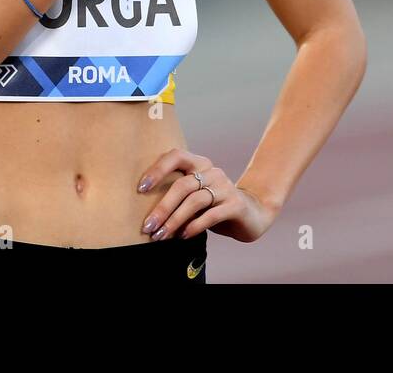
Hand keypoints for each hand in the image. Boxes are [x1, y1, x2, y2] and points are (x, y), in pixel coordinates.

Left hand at [137, 148, 277, 243]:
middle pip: (182, 185)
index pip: (176, 156)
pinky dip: (194, 226)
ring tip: (161, 236)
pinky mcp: (236, 205)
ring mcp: (226, 187)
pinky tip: (183, 237)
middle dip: (162, 207)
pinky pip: (211, 215)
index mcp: (200, 164)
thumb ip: (177, 198)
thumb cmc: (214, 206)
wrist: (252, 214)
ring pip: (195, 201)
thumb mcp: (195, 197)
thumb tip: (147, 216)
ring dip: (175, 220)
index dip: (157, 169)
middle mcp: (212, 172)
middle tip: (148, 227)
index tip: (141, 188)